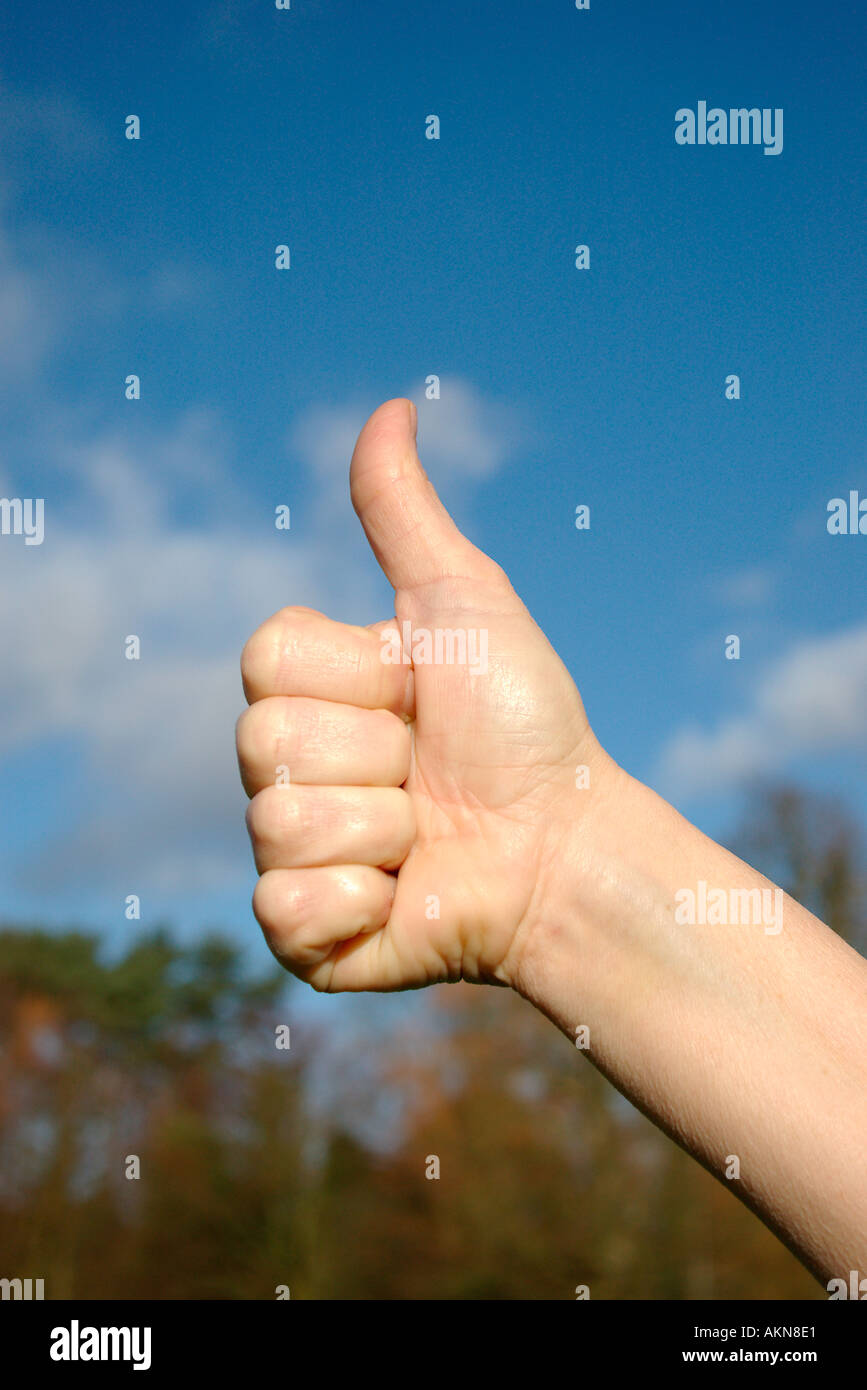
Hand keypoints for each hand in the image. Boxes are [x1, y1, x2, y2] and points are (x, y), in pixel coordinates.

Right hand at [237, 397, 608, 990]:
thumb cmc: (523, 720)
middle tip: (428, 770)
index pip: (266, 659)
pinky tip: (404, 895)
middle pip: (266, 741)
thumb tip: (390, 405)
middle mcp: (283, 769)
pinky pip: (282, 908)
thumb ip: (406, 516)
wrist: (566, 840)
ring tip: (426, 833)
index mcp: (304, 691)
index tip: (419, 694)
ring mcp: (289, 853)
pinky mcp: (303, 935)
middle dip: (380, 753)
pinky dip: (360, 903)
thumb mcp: (464, 602)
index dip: (363, 676)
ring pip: (279, 823)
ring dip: (384, 827)